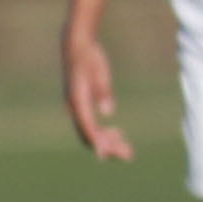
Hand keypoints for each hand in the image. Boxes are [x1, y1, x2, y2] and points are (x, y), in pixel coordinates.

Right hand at [63, 30, 133, 161]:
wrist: (76, 45)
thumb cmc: (90, 57)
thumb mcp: (99, 72)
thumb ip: (103, 92)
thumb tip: (108, 112)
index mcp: (77, 102)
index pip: (87, 128)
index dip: (97, 143)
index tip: (107, 156)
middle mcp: (73, 108)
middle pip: (89, 135)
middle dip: (108, 147)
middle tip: (129, 156)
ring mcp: (75, 108)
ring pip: (90, 133)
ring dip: (107, 142)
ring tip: (127, 149)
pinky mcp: (80, 105)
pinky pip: (90, 126)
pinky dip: (102, 133)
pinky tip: (118, 133)